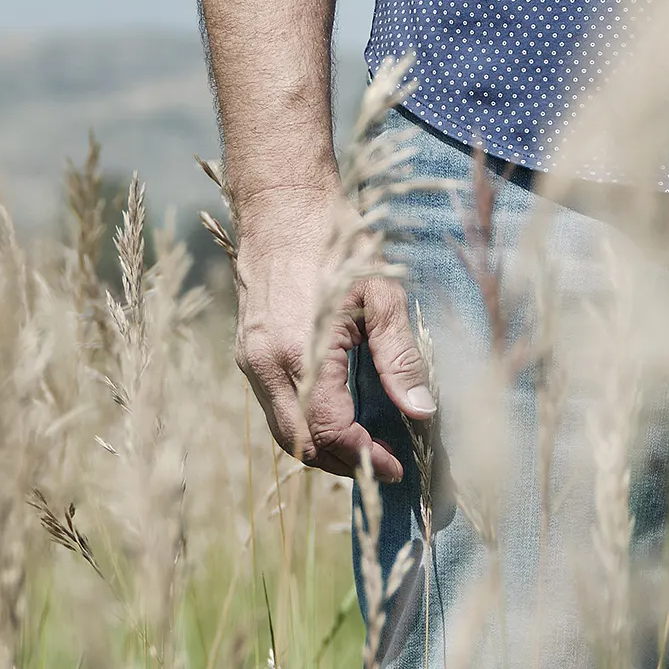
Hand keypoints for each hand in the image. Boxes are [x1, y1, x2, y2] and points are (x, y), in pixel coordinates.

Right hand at [227, 184, 435, 480]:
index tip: (399, 465)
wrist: (282, 204)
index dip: (365, 456)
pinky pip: (276, 405)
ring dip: (323, 445)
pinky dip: (306, 421)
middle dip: (343, 462)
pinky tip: (338, 413)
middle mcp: (264, 365)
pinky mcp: (247, 352)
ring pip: (283, 429)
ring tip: (366, 445)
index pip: (329, 431)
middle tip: (385, 462)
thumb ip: (400, 356)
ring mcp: (249, 360)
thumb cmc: (337, 242)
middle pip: (300, 442)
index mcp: (299, 353)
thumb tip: (421, 411)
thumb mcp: (382, 293)